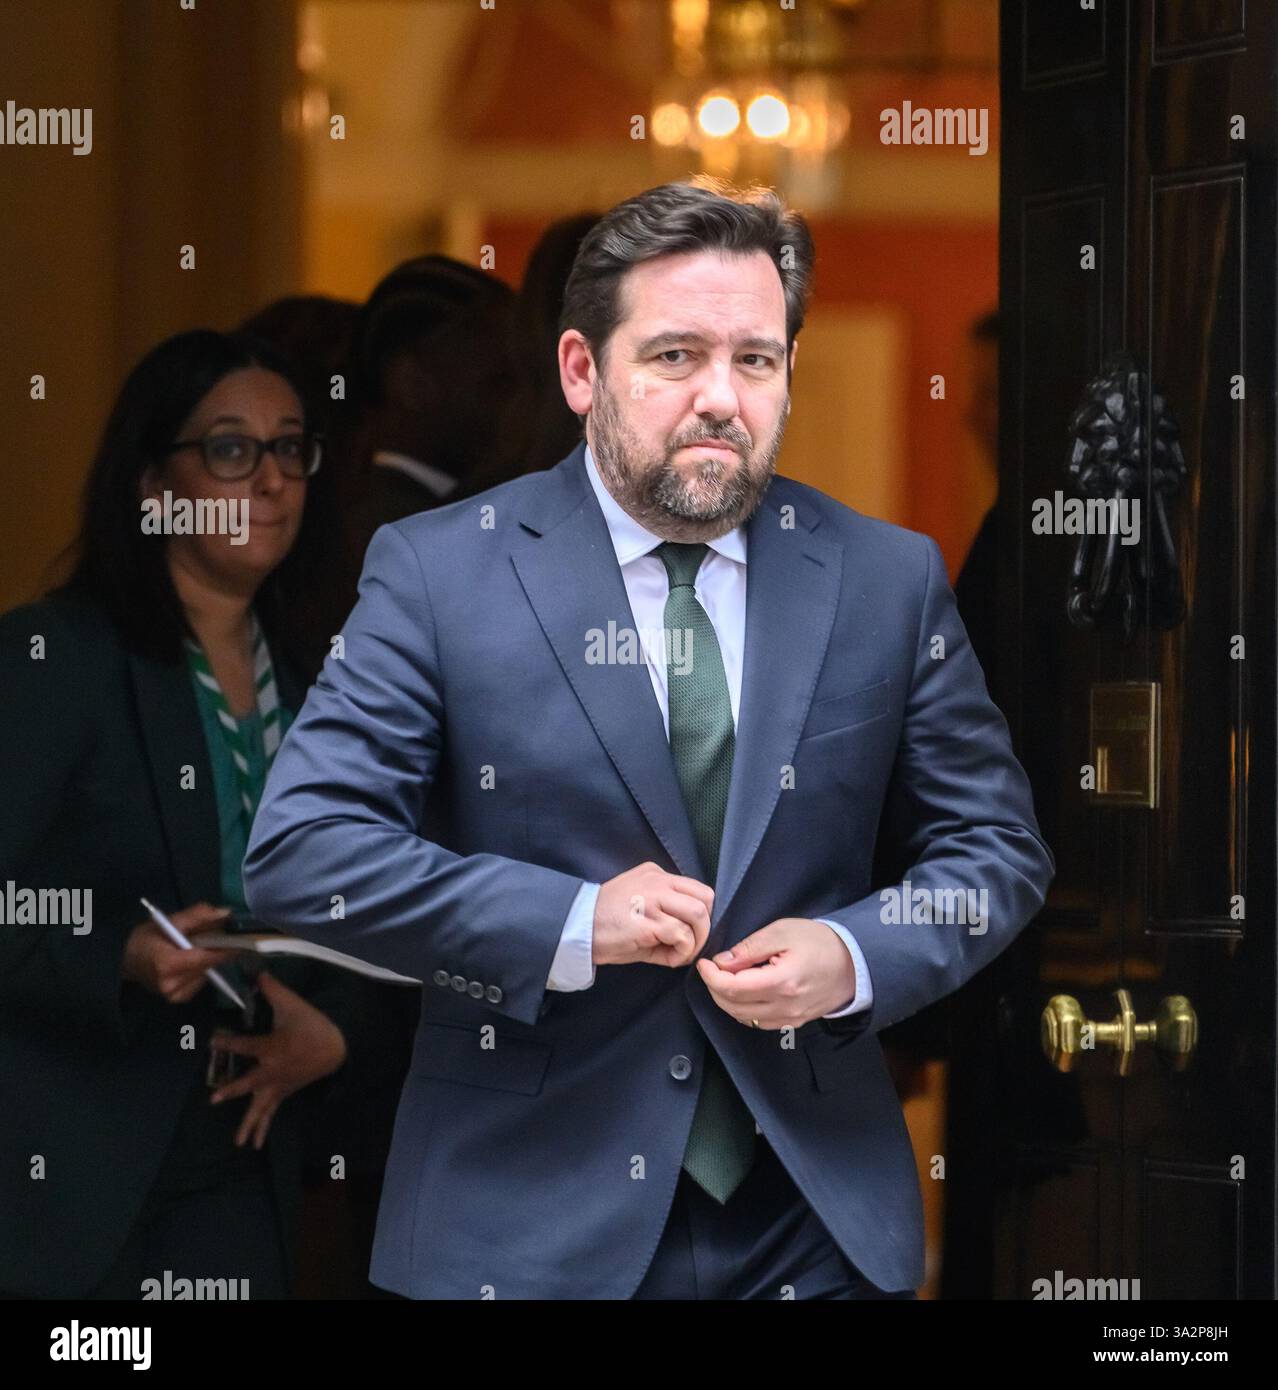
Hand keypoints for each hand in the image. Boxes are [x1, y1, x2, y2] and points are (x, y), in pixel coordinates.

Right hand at [122, 902, 237, 1002]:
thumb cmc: (146, 938)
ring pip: (208, 973)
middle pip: (209, 965)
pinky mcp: (178, 999)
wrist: (125, 961)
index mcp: (167, 964)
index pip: (206, 957)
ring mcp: (175, 995)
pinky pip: (201, 981)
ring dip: (209, 960)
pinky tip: (191, 962)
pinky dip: (201, 970)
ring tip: (200, 947)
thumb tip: (226, 913)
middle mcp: (172, 984)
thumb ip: (197, 916)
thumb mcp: (169, 921)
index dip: (227, 948)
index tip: (245, 938)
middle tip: (224, 936)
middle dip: (219, 950)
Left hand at [208, 972, 347, 1148]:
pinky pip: (271, 1113)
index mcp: (272, 1048)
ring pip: (261, 1107)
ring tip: (239, 1143)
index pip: (244, 1046)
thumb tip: (255, 971)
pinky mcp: (284, 1093)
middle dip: (233, 1090)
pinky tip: (255, 1144)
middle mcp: (273, 1071)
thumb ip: (272, 989)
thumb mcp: (293, 1004)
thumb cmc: (312, 1025)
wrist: (337, 1047)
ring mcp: (279, 1085)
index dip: (226, 1044)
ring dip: (249, 1124)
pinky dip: (263, 1128)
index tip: (210, 1043)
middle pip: (249, 1084)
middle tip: (215, 1101)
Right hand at [592, 861, 713, 967]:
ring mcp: (652, 899)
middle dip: (705, 928)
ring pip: (697, 916)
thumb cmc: (607, 924)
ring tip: (679, 954)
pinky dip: (682, 952)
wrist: (576, 930)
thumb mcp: (640, 906)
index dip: (703, 914)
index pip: (698, 889)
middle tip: (691, 945)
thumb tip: (694, 934)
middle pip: (704, 899)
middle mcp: (656, 881)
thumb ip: (666, 910)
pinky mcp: (646, 922)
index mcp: (655, 875)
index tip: (692, 933)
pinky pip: (681, 936)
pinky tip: (669, 959)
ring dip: (695, 942)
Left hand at [695, 918, 855, 1028]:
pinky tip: (744, 992)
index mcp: (781, 982)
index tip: (704, 962)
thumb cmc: (820, 942)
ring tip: (727, 978)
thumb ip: (749, 948)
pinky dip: (743, 1009)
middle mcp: (784, 1006)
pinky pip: (758, 1022)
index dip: (711, 976)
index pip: (732, 988)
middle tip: (712, 968)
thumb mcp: (783, 931)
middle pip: (733, 1006)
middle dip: (715, 987)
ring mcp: (789, 1018)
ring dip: (727, 1000)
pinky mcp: (793, 1023)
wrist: (854, 963)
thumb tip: (722, 962)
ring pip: (743, 1018)